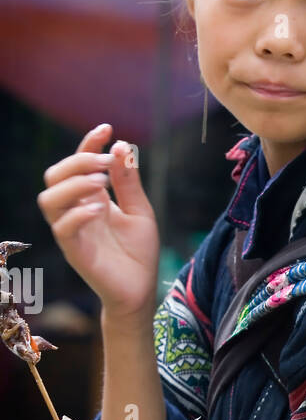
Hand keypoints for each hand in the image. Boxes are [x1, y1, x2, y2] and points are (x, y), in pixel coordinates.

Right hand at [37, 123, 159, 319]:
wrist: (140, 291)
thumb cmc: (138, 253)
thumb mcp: (140, 211)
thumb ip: (129, 182)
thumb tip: (120, 145)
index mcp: (91, 198)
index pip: (77, 163)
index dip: (87, 142)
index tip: (106, 128)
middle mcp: (76, 211)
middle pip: (54, 175)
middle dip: (77, 160)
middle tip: (106, 163)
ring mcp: (73, 231)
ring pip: (50, 199)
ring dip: (74, 184)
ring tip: (102, 183)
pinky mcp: (75, 252)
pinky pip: (63, 229)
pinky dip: (78, 214)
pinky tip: (101, 209)